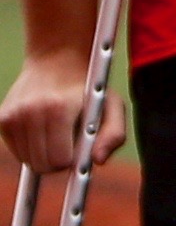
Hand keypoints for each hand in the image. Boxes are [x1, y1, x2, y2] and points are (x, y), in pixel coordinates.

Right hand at [0, 51, 119, 173]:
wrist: (57, 60)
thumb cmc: (89, 88)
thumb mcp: (111, 104)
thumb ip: (114, 134)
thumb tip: (98, 160)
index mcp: (59, 109)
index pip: (61, 160)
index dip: (74, 159)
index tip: (80, 147)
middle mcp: (31, 112)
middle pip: (42, 165)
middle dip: (59, 161)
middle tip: (70, 142)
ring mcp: (13, 115)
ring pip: (28, 161)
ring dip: (44, 154)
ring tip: (57, 132)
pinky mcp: (2, 119)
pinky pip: (16, 151)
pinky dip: (30, 147)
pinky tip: (42, 129)